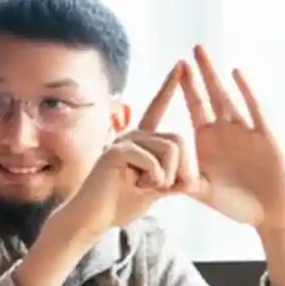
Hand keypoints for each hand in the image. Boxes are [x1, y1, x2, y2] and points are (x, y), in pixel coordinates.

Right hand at [52, 68, 193, 235]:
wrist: (92, 218)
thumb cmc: (119, 205)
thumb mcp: (154, 190)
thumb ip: (172, 179)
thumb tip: (191, 180)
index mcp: (140, 141)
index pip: (156, 108)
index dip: (168, 88)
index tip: (179, 66)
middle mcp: (131, 135)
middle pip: (177, 138)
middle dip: (182, 167)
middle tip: (170, 188)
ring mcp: (123, 141)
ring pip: (170, 148)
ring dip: (168, 175)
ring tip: (150, 188)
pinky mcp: (116, 151)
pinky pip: (153, 159)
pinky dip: (155, 177)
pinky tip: (141, 186)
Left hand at [178, 45, 284, 229]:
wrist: (269, 214)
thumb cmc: (237, 203)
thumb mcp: (202, 191)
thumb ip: (180, 181)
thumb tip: (154, 177)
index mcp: (208, 140)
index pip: (193, 107)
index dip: (184, 88)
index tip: (175, 68)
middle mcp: (226, 130)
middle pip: (210, 96)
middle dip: (200, 74)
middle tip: (191, 51)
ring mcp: (245, 131)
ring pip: (229, 97)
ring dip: (216, 76)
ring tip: (205, 54)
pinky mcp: (265, 136)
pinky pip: (254, 110)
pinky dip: (246, 91)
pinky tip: (236, 73)